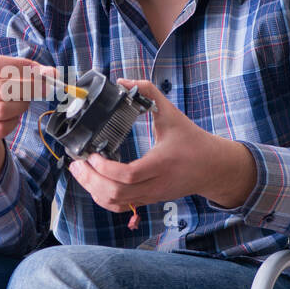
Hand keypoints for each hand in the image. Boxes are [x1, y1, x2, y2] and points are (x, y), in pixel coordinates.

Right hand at [0, 54, 56, 148]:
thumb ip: (23, 70)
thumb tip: (51, 72)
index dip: (20, 67)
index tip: (42, 72)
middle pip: (0, 88)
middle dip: (28, 88)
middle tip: (42, 88)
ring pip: (2, 110)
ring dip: (21, 106)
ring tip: (23, 102)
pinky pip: (0, 128)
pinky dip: (13, 123)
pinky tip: (12, 117)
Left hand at [66, 78, 218, 213]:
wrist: (213, 167)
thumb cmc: (192, 140)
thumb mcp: (172, 113)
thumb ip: (149, 93)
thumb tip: (123, 81)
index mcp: (161, 163)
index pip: (128, 175)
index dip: (105, 168)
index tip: (91, 154)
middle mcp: (156, 184)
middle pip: (117, 193)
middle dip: (91, 180)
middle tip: (77, 164)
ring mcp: (151, 195)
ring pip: (117, 203)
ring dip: (94, 189)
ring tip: (80, 172)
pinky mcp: (149, 200)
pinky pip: (122, 207)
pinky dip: (104, 198)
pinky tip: (94, 183)